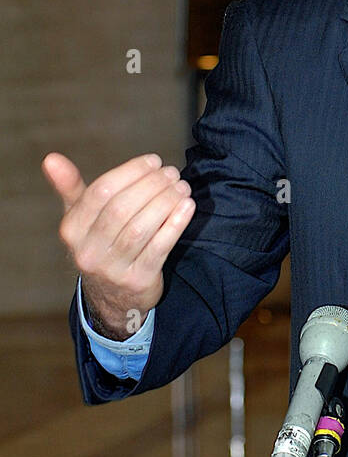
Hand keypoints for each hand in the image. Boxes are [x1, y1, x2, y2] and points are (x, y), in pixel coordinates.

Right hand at [43, 152, 195, 338]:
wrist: (111, 298)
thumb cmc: (99, 243)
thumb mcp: (80, 218)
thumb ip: (69, 187)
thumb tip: (50, 158)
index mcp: (72, 230)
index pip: (100, 192)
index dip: (130, 172)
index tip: (154, 161)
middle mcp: (88, 251)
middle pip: (121, 209)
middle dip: (151, 186)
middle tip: (171, 173)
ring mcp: (113, 269)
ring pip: (141, 228)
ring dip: (166, 202)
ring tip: (182, 187)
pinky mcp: (138, 280)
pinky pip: (160, 248)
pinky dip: (176, 224)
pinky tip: (187, 206)